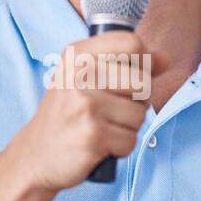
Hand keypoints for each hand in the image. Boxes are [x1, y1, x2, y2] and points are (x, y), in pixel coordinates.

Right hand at [7, 31, 166, 192]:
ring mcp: (86, 105)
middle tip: (109, 111)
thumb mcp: (86, 80)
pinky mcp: (93, 134)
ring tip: (101, 128)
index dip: (141, 63)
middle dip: (135, 102)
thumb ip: (126, 65)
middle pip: (142, 82)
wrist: (35, 156)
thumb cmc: (66, 116)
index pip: (132, 43)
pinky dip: (119, 148)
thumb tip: (166, 59)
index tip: (128, 79)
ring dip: (126, 128)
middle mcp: (79, 75)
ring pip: (140, 114)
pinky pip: (131, 139)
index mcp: (77, 55)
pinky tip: (99, 145)